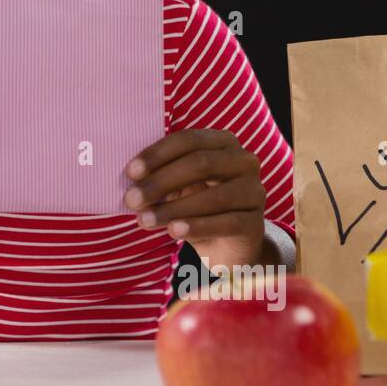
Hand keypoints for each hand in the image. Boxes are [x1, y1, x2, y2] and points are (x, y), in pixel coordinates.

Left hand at [123, 129, 267, 266]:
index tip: (130, 172)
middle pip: (201, 164)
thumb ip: (159, 179)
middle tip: (131, 199)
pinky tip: (173, 231)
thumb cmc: (196, 207)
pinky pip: (226, 222)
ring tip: (144, 220)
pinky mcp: (256, 222)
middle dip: (161, 182)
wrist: (227, 246)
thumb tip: (130, 182)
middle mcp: (244, 161)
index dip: (158, 154)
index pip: (189, 140)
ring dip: (174, 209)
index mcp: (223, 142)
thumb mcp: (176, 188)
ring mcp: (254, 191)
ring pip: (214, 197)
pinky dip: (197, 226)